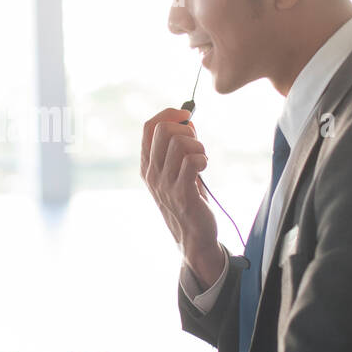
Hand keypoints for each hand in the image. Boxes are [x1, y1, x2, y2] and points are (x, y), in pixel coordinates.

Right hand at [141, 107, 220, 284]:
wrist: (193, 237)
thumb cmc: (188, 200)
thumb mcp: (178, 171)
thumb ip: (180, 146)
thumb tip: (187, 120)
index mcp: (147, 165)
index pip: (148, 127)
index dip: (168, 114)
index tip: (186, 114)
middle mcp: (152, 173)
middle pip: (163, 130)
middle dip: (186, 129)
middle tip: (197, 144)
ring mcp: (165, 184)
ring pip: (179, 144)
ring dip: (198, 146)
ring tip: (202, 159)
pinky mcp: (182, 193)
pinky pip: (192, 161)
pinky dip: (202, 159)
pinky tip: (204, 169)